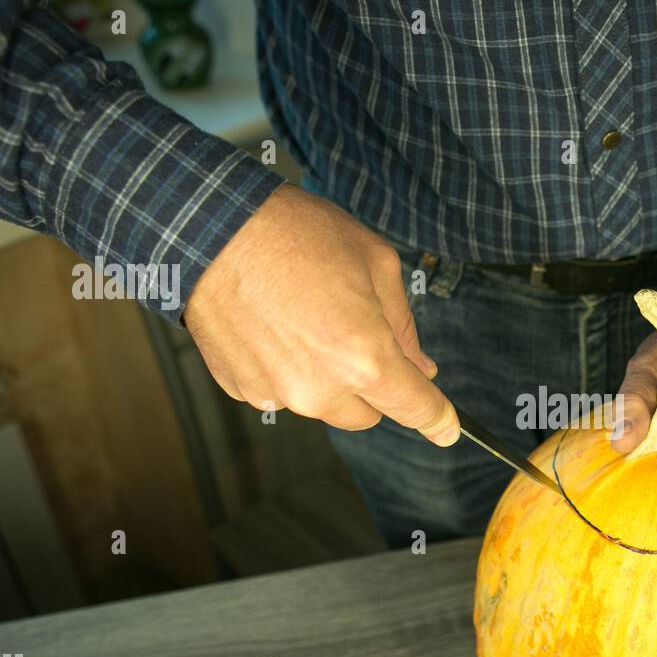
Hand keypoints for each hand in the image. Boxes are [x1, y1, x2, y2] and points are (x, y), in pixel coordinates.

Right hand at [183, 184, 458, 444]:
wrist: (209, 227)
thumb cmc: (296, 234)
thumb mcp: (375, 263)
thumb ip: (404, 324)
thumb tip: (421, 366)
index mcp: (364, 358)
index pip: (414, 408)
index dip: (437, 420)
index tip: (447, 430)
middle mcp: (321, 389)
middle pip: (367, 415)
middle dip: (372, 384)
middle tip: (356, 331)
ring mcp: (278, 394)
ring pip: (323, 404)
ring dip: (326, 376)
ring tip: (307, 317)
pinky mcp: (243, 389)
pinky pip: (282, 392)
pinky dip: (286, 369)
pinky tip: (274, 324)